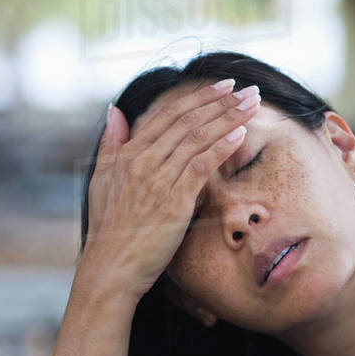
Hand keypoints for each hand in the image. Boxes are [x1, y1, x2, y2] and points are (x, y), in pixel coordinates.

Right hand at [80, 80, 260, 300]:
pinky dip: (221, 147)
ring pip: (197, 138)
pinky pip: (201, 166)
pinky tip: (240, 134)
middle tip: (248, 89)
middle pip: (187, 121)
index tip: (223, 86)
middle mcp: (142, 161)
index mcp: (127, 155)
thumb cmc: (109, 231)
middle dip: (221, 102)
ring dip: (228, 118)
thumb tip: (115, 110)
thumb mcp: (102, 181)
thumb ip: (111, 144)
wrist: (110, 269)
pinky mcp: (173, 201)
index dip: (199, 98)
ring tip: (252, 104)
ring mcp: (157, 180)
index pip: (168, 115)